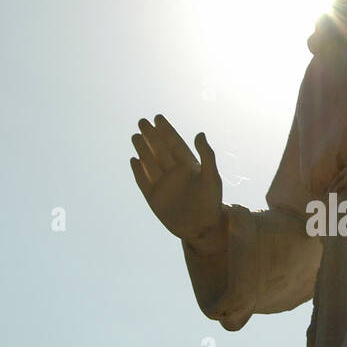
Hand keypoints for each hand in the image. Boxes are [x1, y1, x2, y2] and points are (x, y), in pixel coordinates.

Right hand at [130, 114, 224, 246]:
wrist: (203, 229)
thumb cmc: (212, 203)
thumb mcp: (212, 177)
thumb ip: (207, 155)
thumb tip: (199, 133)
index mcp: (188, 166)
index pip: (174, 143)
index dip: (166, 130)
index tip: (158, 117)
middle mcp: (174, 173)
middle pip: (160, 150)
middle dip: (151, 135)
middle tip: (142, 121)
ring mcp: (163, 185)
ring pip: (150, 162)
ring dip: (143, 149)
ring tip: (135, 136)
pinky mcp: (154, 198)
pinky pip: (143, 182)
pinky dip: (138, 171)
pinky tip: (133, 160)